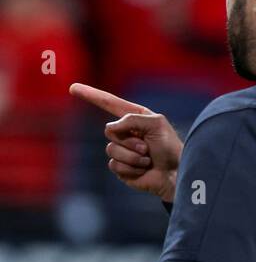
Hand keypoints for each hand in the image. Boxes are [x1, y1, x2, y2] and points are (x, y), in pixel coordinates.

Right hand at [70, 83, 182, 203]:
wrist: (176, 173)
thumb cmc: (170, 148)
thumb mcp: (156, 124)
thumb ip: (132, 119)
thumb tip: (111, 128)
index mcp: (136, 118)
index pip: (110, 103)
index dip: (91, 95)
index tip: (73, 88)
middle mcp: (127, 132)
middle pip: (110, 131)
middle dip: (131, 141)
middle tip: (148, 147)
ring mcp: (122, 150)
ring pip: (111, 150)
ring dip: (133, 156)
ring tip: (148, 160)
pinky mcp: (121, 167)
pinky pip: (114, 165)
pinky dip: (131, 168)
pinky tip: (143, 170)